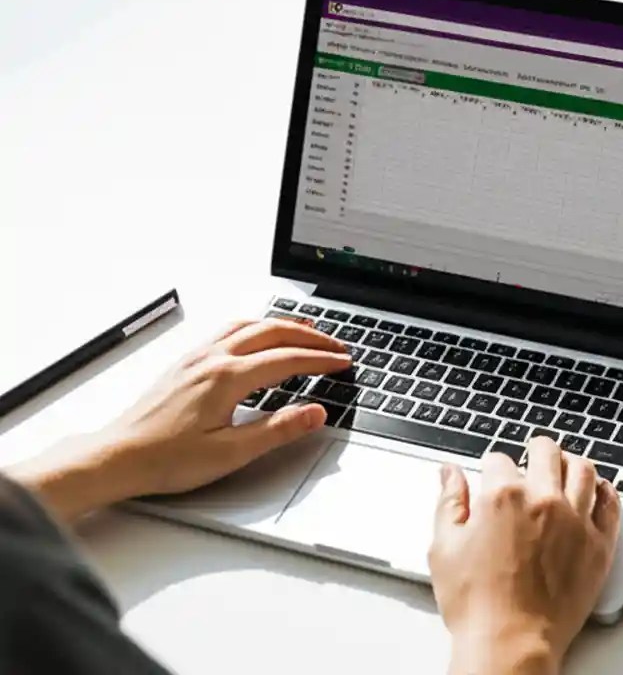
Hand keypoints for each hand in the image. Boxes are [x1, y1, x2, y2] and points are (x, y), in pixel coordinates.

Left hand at [8, 319, 351, 520]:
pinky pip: (228, 331)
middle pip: (272, 332)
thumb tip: (314, 413)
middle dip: (310, 336)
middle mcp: (212, 359)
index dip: (321, 360)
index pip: (287, 360)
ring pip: (248, 325)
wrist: (117, 457)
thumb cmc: (165, 459)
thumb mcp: (230, 453)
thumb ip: (277, 430)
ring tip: (305, 331)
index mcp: (227, 378)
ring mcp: (196, 358)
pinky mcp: (185, 363)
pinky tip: (258, 336)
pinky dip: (255, 327)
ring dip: (283, 325)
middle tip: (335, 345)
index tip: (343, 362)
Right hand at [430, 437, 621, 674]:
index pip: (499, 461)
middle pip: (547, 452)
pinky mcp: (598, 545)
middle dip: (536, 449)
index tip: (493, 476)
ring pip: (583, 470)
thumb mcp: (443, 548)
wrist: (510, 642)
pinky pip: (610, 505)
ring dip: (572, 462)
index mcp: (503, 498)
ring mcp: (576, 521)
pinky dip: (605, 492)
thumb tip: (449, 473)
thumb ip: (449, 503)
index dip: (493, 467)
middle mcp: (543, 501)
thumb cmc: (476, 604)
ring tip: (566, 466)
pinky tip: (598, 490)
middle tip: (534, 453)